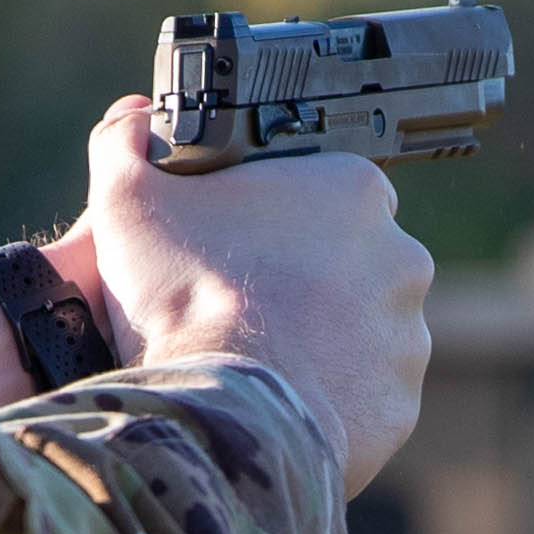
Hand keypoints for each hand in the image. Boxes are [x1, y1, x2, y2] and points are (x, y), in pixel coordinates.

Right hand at [75, 95, 433, 486]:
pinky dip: (327, 402)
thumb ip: (126, 145)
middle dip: (305, 282)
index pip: (329, 191)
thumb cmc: (183, 297)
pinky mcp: (397, 403)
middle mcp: (400, 257)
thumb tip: (133, 123)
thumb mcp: (128, 200)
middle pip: (351, 262)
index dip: (278, 218)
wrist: (222, 411)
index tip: (242, 245)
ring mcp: (407, 335)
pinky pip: (362, 398)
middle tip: (243, 304)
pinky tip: (279, 403)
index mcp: (353, 190)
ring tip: (258, 359)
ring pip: (361, 334)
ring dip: (320, 343)